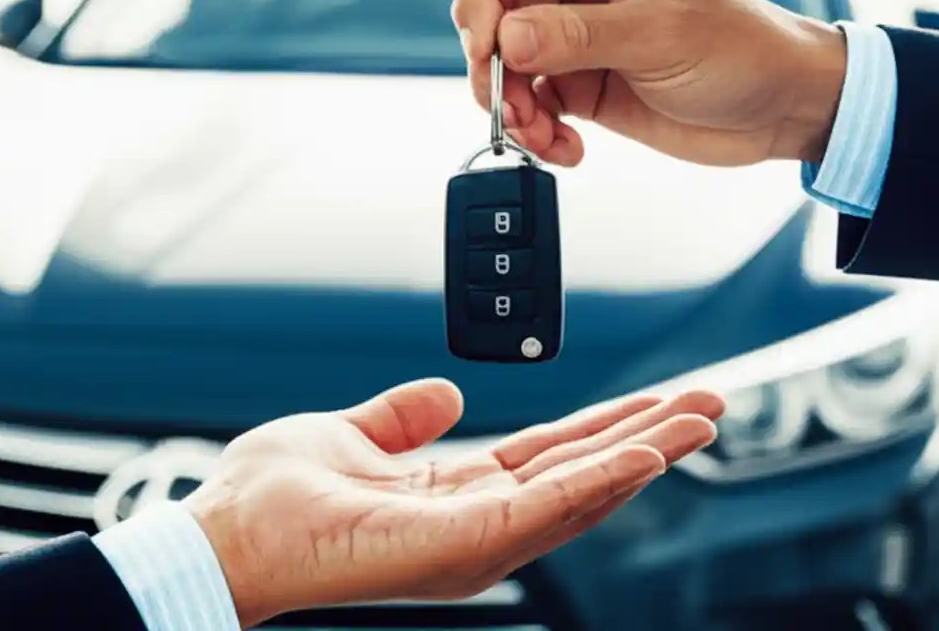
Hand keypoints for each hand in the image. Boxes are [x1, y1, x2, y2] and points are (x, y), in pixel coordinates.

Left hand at [183, 378, 723, 626]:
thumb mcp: (351, 433)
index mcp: (458, 494)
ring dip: (644, 454)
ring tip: (699, 421)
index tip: (658, 400)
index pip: (552, 456)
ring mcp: (476, 538)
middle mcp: (479, 521)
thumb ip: (402, 416)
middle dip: (649, 437)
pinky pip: (547, 507)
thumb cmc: (273, 496)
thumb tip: (444, 393)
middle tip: (710, 405)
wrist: (229, 529)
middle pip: (583, 472)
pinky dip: (601, 481)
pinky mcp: (463, 544)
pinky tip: (645, 454)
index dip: (607, 426)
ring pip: (581, 490)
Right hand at [451, 0, 846, 166]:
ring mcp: (580, 37)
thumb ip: (578, 35)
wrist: (780, 107)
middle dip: (495, 63)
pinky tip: (566, 147)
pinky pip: (535, 104)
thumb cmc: (743, 48)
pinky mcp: (585, 84)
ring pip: (510, 65)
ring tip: (542, 135)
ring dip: (514, 107)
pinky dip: (539, 132)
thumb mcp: (659, 35)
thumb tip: (509, 35)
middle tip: (508, 103)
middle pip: (498, 11)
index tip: (487, 48)